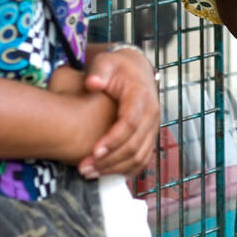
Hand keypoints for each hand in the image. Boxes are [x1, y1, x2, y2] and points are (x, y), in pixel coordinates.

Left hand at [78, 46, 158, 178]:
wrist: (134, 70)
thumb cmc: (115, 68)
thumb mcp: (105, 63)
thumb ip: (98, 71)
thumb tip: (93, 84)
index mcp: (141, 96)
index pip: (130, 123)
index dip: (113, 140)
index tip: (93, 151)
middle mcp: (151, 114)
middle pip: (135, 146)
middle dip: (109, 161)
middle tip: (84, 168)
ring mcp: (152, 128)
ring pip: (139, 157)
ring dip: (114, 169)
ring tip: (89, 173)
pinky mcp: (149, 137)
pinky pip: (142, 160)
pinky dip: (124, 170)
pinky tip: (103, 173)